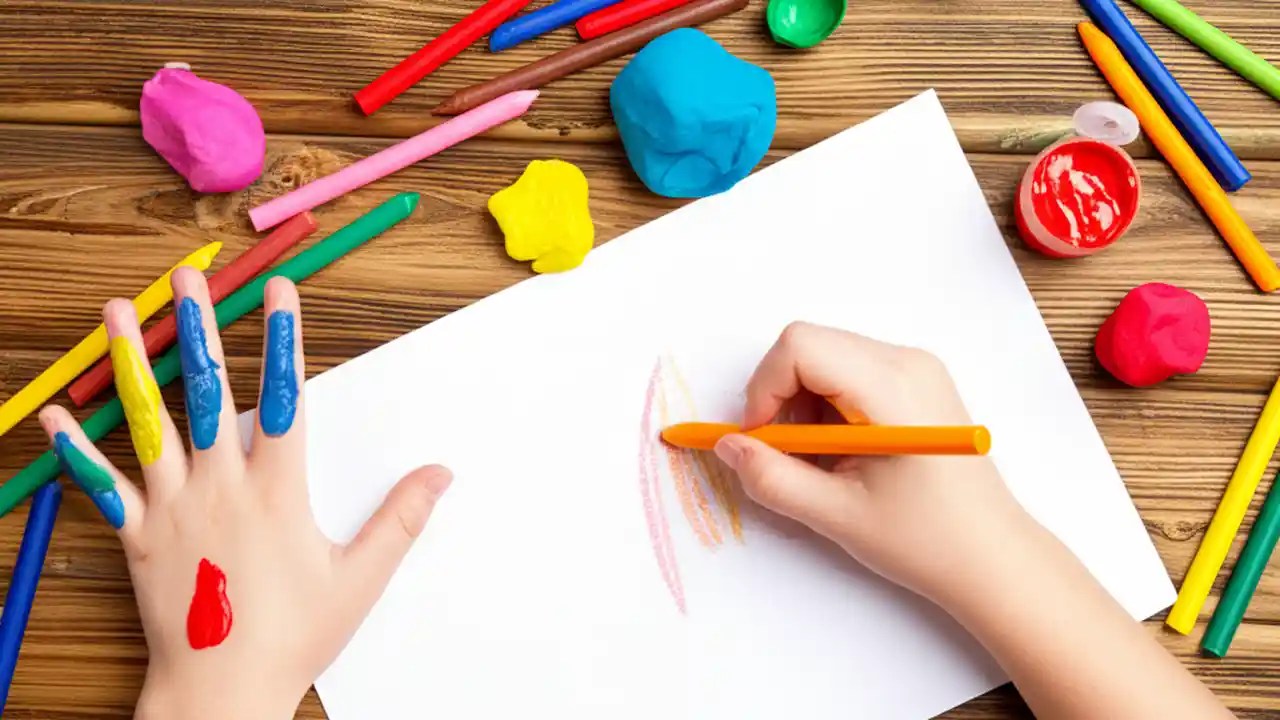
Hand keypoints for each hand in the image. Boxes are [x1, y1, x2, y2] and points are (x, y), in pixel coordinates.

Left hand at [39, 268, 451, 719]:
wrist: (221, 690)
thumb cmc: (291, 637)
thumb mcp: (360, 579)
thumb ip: (401, 519)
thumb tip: (441, 474)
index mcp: (276, 491)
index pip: (283, 397)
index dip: (284, 338)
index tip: (282, 291)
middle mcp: (220, 486)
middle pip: (207, 391)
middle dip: (198, 328)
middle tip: (189, 278)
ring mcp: (173, 507)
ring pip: (148, 421)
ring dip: (131, 363)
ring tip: (117, 315)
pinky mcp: (138, 536)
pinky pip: (102, 484)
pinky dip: (76, 449)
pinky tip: (54, 415)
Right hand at [712, 322, 1031, 605]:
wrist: (993, 557)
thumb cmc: (926, 540)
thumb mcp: (837, 514)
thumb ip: (772, 477)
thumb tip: (726, 446)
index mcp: (893, 386)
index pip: (801, 346)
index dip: (764, 388)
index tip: (761, 440)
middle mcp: (907, 361)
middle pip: (810, 346)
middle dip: (780, 397)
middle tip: (785, 455)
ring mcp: (916, 368)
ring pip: (826, 357)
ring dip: (803, 404)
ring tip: (821, 462)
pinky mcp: (916, 381)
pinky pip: (849, 371)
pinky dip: (827, 406)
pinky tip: (843, 453)